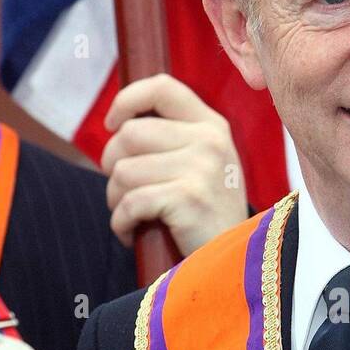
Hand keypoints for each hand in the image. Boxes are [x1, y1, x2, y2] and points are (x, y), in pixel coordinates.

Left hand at [101, 74, 247, 255]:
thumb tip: (120, 124)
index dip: (127, 101)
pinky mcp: (189, 198)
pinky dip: (121, 223)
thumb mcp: (204, 165)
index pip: (161, 87)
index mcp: (212, 126)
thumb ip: (174, 138)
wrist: (237, 262)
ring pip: (123, 170)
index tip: (113, 125)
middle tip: (123, 191)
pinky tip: (131, 233)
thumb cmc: (208, 215)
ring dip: (115, 199)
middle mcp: (210, 141)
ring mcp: (202, 169)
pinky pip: (130, 202)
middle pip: (130, 134)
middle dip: (112, 165)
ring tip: (131, 216)